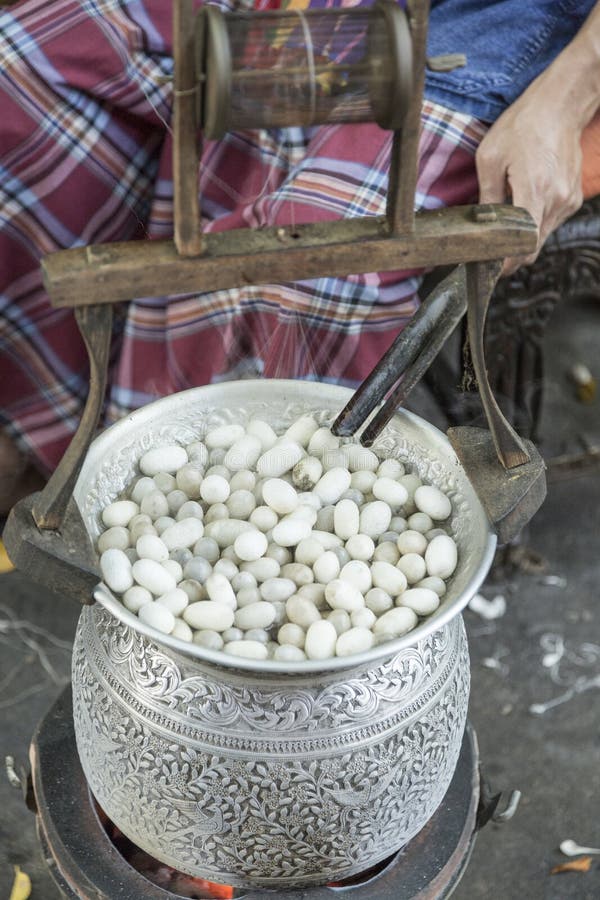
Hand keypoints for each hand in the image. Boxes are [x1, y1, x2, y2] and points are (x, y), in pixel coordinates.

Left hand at [476, 88, 583, 275]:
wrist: (561, 104)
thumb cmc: (524, 125)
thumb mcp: (491, 158)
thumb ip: (487, 196)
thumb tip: (480, 226)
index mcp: (535, 191)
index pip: (522, 245)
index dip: (506, 262)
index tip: (491, 269)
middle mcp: (557, 200)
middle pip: (533, 248)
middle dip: (512, 256)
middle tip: (491, 256)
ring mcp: (568, 200)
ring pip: (543, 238)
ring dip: (523, 241)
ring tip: (504, 232)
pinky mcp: (573, 196)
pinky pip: (551, 223)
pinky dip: (535, 226)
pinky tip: (522, 213)